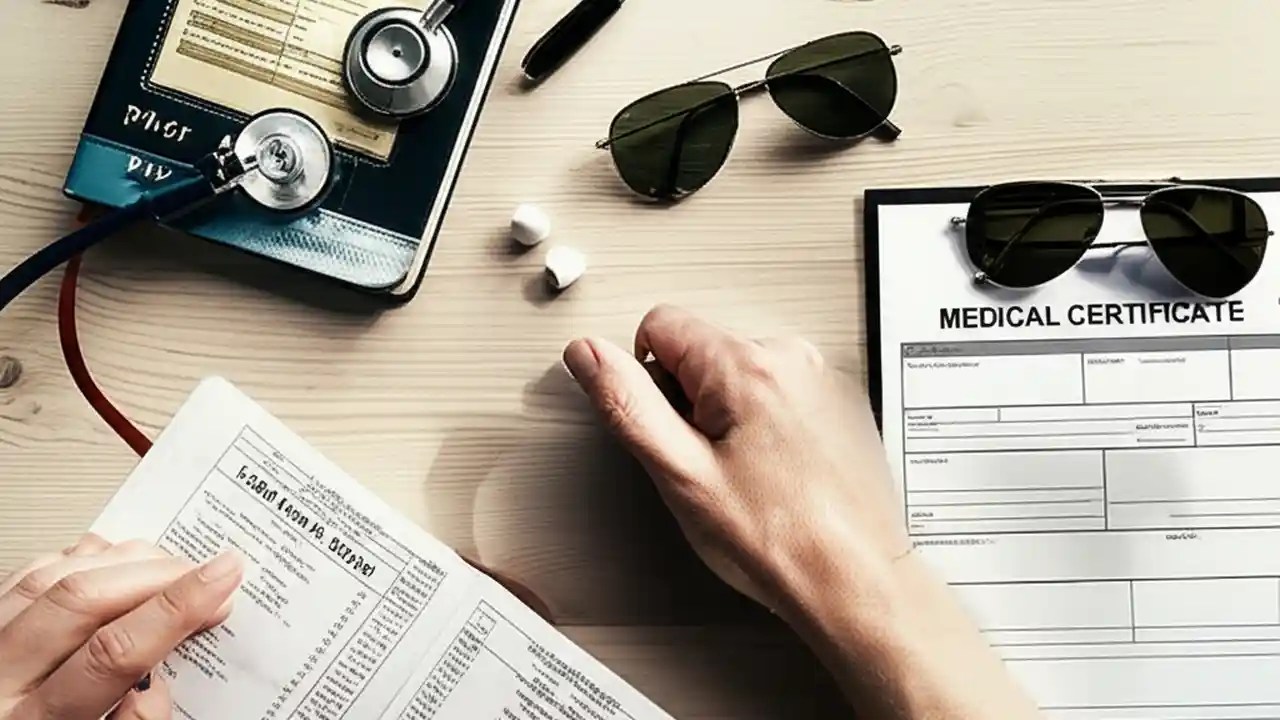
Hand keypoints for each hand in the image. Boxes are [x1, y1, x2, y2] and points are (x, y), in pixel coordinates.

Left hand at [0, 536, 243, 718]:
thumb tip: (158, 686)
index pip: (111, 654)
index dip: (176, 608)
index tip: (223, 579)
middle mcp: (0, 681)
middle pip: (79, 602)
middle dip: (157, 575)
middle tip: (207, 572)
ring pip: (50, 578)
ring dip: (123, 561)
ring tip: (170, 565)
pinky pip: (26, 574)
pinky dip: (77, 559)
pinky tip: (114, 561)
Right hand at [564, 305, 1039, 717]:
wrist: (853, 579)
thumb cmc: (777, 539)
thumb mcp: (680, 474)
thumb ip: (626, 404)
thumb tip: (587, 354)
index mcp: (744, 365)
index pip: (659, 324)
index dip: (646, 379)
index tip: (669, 429)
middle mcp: (789, 357)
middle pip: (701, 348)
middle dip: (689, 401)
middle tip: (708, 464)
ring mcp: (819, 379)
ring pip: (738, 373)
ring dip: (728, 414)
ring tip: (745, 473)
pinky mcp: (837, 403)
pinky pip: (776, 392)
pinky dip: (764, 423)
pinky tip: (773, 472)